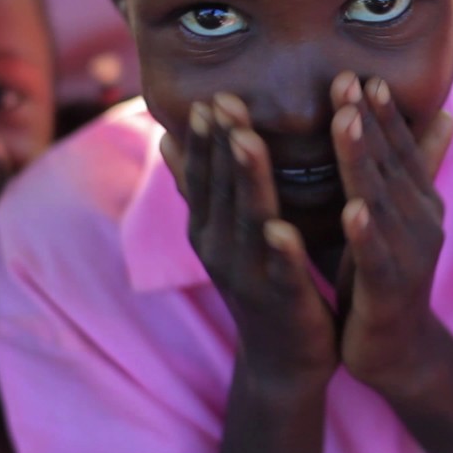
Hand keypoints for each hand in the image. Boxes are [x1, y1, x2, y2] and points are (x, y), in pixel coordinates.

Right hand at [160, 95, 337, 386]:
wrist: (284, 359)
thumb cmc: (260, 280)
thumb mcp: (224, 231)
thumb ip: (202, 188)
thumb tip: (167, 138)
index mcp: (209, 227)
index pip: (203, 172)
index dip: (205, 135)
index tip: (208, 93)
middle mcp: (220, 248)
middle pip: (220, 188)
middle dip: (221, 142)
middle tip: (223, 97)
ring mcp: (249, 276)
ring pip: (248, 220)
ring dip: (247, 179)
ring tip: (248, 140)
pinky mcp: (281, 301)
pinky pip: (281, 271)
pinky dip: (281, 250)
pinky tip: (284, 229)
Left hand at [328, 73, 452, 393]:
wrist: (396, 350)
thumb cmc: (384, 272)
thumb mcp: (395, 214)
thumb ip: (410, 166)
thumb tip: (444, 115)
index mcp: (418, 200)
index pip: (397, 146)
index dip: (379, 110)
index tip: (359, 71)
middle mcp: (422, 220)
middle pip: (389, 162)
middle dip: (368, 119)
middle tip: (346, 77)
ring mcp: (410, 254)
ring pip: (381, 198)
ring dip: (363, 159)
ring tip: (344, 121)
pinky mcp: (391, 289)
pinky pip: (377, 255)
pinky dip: (367, 231)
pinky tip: (353, 210)